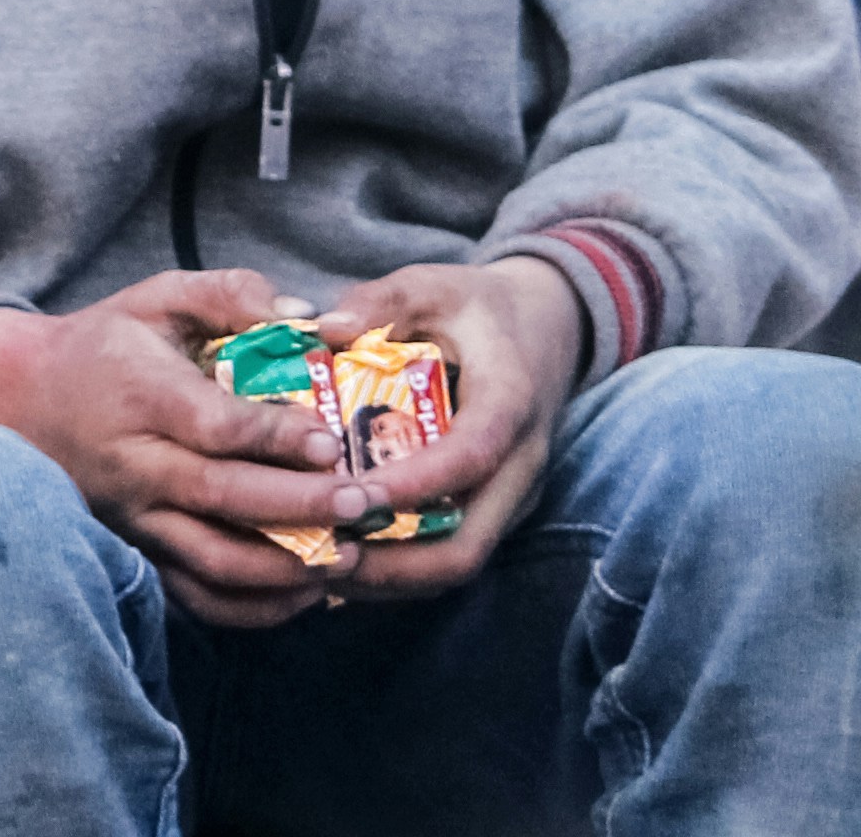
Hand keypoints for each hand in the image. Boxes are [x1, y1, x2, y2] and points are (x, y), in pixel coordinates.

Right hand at [0, 268, 379, 628]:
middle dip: (301, 506)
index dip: (275, 437)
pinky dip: (255, 607)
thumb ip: (227, 295)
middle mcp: (135, 463)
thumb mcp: (156, 298)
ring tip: (348, 557)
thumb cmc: (103, 345)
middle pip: (223, 497)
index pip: (214, 426)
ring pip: (214, 559)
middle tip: (362, 502)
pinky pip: (197, 596)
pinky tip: (305, 591)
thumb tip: (306, 315)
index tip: (328, 441)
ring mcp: (135, 516)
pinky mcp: (138, 550)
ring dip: (287, 567)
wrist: (18, 398)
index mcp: (141, 395)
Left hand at [298, 255, 584, 604]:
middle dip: (394, 563)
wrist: (545, 328)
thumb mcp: (433, 284)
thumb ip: (383, 300)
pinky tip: (336, 559)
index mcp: (510, 402)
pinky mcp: (490, 510)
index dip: (415, 484)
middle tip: (320, 552)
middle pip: (469, 545)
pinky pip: (447, 555)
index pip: (471, 458)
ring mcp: (508, 496)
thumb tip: (324, 328)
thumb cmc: (478, 307)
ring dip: (389, 577)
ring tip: (316, 567)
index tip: (354, 495)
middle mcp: (518, 465)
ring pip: (457, 564)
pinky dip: (396, 570)